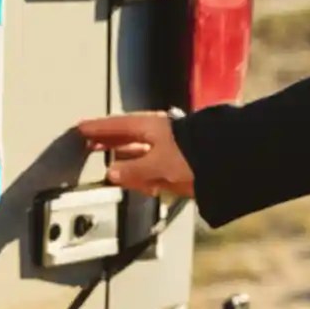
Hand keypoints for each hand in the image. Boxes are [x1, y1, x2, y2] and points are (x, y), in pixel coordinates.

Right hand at [77, 111, 194, 197]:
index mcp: (150, 126)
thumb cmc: (194, 153)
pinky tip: (138, 183)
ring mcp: (167, 149)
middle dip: (108, 143)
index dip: (97, 128)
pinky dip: (142, 175)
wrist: (228, 161)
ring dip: (124, 161)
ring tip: (110, 167)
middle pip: (126, 138)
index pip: (115, 125)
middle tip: (90, 144)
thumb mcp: (157, 163)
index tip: (81, 128)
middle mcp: (157, 135)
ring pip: (138, 154)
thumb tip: (113, 173)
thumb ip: (133, 170)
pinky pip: (152, 169)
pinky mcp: (177, 165)